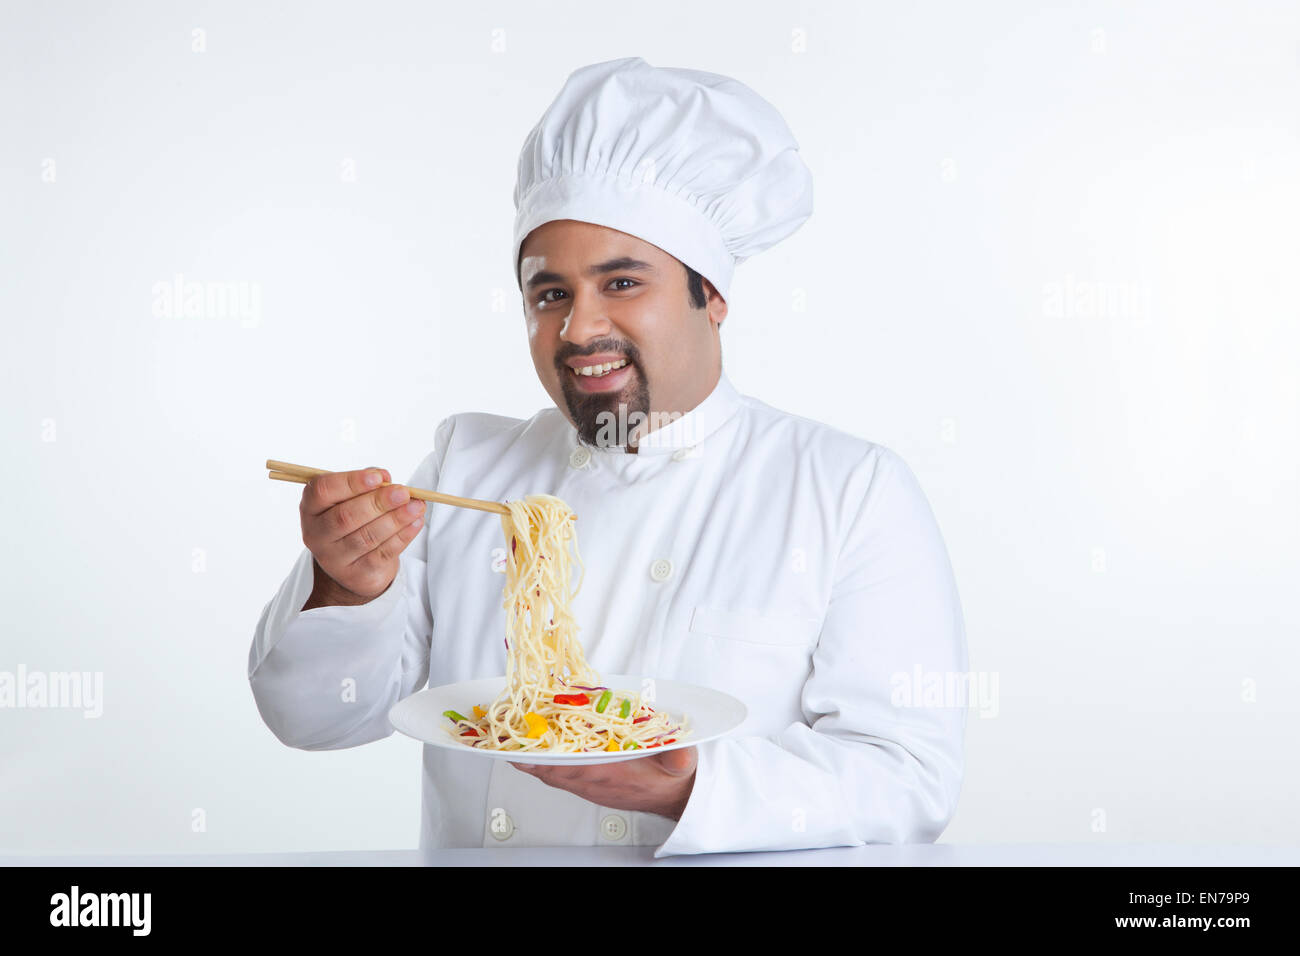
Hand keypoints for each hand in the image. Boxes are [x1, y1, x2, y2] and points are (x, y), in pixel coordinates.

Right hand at [300, 467, 426, 605]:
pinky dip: (403, 536)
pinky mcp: (355, 575)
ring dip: (395, 519)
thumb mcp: (354, 497)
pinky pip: (382, 554)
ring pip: (366, 537)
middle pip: (345, 517)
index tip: (379, 477)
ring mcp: (333, 558)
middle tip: (403, 493)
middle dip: (378, 502)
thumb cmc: (355, 518)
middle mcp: (316, 534)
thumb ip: (369, 483)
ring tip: (416, 506)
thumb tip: (386, 479)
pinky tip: (415, 523)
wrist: (356, 561)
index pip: (322, 491)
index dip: (351, 482)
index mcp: (311, 507)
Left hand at [511, 747, 697, 819]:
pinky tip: (531, 757)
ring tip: (508, 747)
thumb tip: (681, 757)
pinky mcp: (588, 784)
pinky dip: (542, 766)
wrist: (675, 794)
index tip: (529, 754)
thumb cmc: (672, 774)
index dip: (551, 762)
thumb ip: (679, 759)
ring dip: (532, 762)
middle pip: (555, 772)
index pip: (577, 770)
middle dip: (530, 759)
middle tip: (505, 744)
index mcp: (614, 774)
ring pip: (553, 775)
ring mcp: (590, 785)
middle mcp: (596, 782)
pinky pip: (558, 777)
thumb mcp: (681, 763)